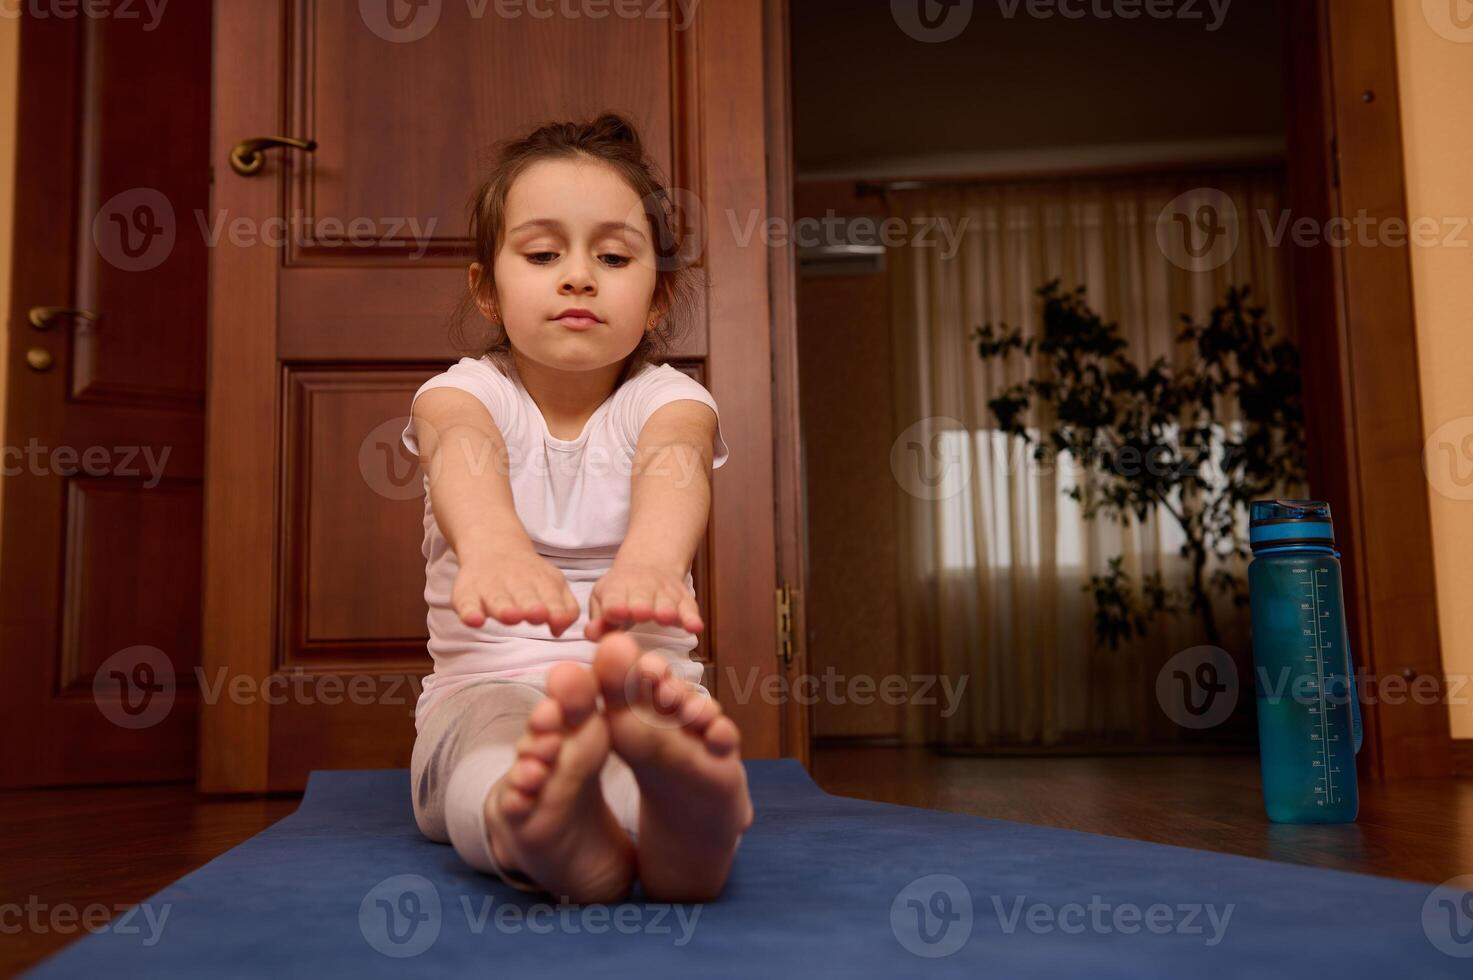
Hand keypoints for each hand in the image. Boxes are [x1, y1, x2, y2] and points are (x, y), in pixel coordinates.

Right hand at [452, 547, 579, 636]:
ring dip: (505, 609)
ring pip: (498, 600)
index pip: (552, 597)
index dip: (555, 609)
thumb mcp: (554, 585)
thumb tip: (559, 628)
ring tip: (511, 617)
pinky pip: (466, 603)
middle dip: (532, 607)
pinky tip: (474, 620)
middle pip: (525, 597)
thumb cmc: (529, 577)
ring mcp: (490, 588)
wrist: (493, 547)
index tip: (556, 619)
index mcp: (542, 582)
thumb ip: (565, 608)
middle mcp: (516, 584)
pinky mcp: (466, 593)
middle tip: (537, 614)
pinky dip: (469, 612)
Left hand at [584, 560, 703, 640]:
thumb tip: (591, 634)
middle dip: (641, 605)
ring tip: (665, 618)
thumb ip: (598, 620)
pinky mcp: (683, 599)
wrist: (648, 565)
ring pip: (666, 601)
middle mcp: (642, 588)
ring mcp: (665, 592)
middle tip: (640, 613)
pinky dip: (692, 617)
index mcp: (617, 588)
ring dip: (666, 609)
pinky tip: (695, 627)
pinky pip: (689, 608)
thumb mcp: (603, 600)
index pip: (614, 596)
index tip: (615, 612)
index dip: (614, 604)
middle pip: (642, 597)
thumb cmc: (620, 593)